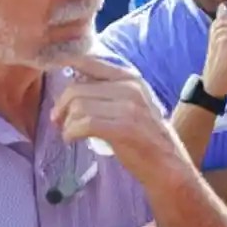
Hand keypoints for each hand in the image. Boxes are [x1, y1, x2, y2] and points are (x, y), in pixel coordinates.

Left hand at [51, 55, 180, 179]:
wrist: (168, 165)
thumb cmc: (145, 137)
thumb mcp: (132, 104)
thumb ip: (109, 89)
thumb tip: (73, 81)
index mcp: (131, 78)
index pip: (90, 61)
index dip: (66, 68)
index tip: (57, 85)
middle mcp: (131, 87)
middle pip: (78, 87)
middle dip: (61, 105)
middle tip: (58, 120)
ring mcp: (129, 107)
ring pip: (79, 106)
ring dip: (66, 122)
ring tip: (68, 133)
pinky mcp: (124, 128)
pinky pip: (84, 124)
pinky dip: (71, 132)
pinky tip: (71, 139)